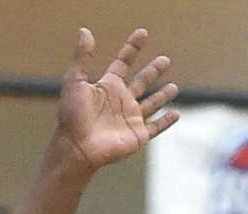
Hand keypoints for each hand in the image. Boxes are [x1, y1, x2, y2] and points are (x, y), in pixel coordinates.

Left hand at [55, 27, 178, 174]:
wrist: (76, 147)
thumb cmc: (72, 116)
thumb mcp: (75, 81)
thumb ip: (81, 57)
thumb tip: (84, 31)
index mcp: (108, 87)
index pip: (123, 62)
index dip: (132, 48)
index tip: (142, 34)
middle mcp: (120, 101)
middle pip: (141, 81)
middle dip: (153, 71)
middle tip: (165, 60)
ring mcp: (130, 118)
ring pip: (151, 104)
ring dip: (163, 96)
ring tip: (174, 87)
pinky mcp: (137, 135)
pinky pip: (155, 127)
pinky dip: (166, 121)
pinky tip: (176, 114)